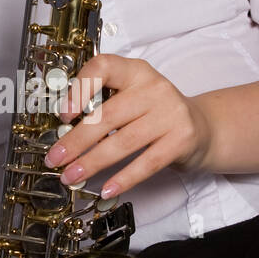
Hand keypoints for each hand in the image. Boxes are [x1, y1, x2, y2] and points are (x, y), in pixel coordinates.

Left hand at [43, 54, 211, 197]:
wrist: (203, 127)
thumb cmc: (156, 114)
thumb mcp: (134, 96)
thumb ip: (104, 105)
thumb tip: (64, 134)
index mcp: (136, 71)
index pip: (103, 68)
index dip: (79, 89)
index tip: (63, 115)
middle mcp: (154, 88)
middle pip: (107, 115)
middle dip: (76, 141)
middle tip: (55, 158)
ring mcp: (170, 114)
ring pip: (123, 141)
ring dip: (92, 163)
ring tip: (71, 176)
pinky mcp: (181, 140)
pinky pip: (146, 163)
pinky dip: (124, 178)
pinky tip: (106, 189)